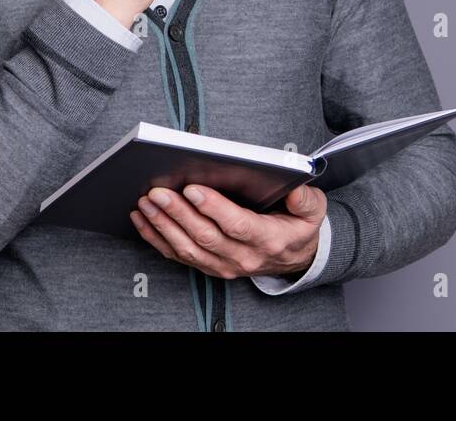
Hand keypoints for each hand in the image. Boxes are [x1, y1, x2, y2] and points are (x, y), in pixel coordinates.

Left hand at [130, 183, 326, 280]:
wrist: (293, 258)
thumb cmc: (297, 228)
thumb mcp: (312, 211)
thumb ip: (305, 200)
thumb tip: (294, 191)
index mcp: (268, 240)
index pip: (237, 225)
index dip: (214, 208)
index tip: (193, 189)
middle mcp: (244, 257)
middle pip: (205, 236)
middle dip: (178, 213)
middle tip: (158, 191)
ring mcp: (224, 266)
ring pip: (188, 248)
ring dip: (163, 225)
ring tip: (147, 202)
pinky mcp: (209, 266)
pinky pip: (178, 256)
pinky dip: (157, 238)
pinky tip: (143, 220)